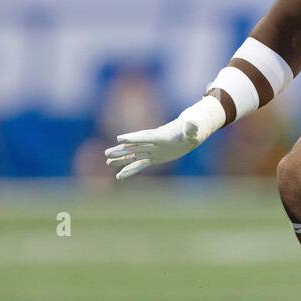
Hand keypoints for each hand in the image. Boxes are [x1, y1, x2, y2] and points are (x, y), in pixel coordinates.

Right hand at [104, 96, 225, 179]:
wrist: (188, 132)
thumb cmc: (191, 130)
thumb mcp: (193, 130)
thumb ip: (191, 128)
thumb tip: (191, 124)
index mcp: (160, 136)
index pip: (145, 136)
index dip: (134, 137)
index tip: (120, 139)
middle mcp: (153, 143)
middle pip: (134, 147)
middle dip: (121, 150)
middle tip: (107, 153)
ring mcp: (152, 150)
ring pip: (133, 155)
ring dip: (121, 159)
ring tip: (108, 162)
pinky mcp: (154, 158)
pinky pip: (140, 164)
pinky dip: (130, 170)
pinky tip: (120, 176)